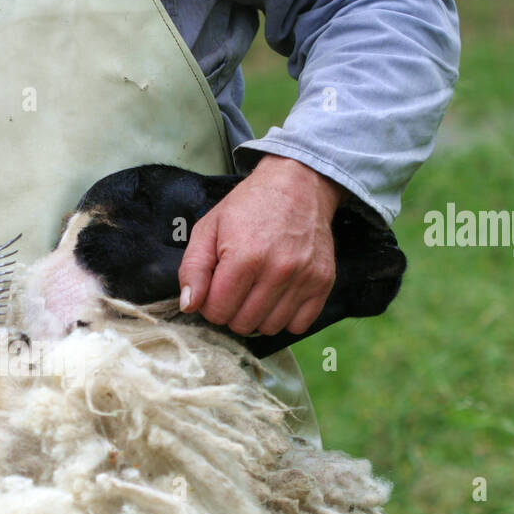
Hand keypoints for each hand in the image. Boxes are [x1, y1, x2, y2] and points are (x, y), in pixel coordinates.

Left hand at [178, 155, 343, 335]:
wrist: (299, 185)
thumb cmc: (249, 206)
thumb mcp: (208, 228)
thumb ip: (193, 268)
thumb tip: (189, 306)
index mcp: (244, 257)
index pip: (217, 311)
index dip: (210, 304)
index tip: (216, 287)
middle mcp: (278, 270)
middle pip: (242, 324)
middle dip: (232, 310)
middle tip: (236, 288)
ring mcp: (304, 278)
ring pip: (269, 328)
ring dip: (257, 316)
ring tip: (256, 290)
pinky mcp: (324, 282)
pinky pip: (299, 325)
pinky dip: (285, 317)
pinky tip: (278, 297)